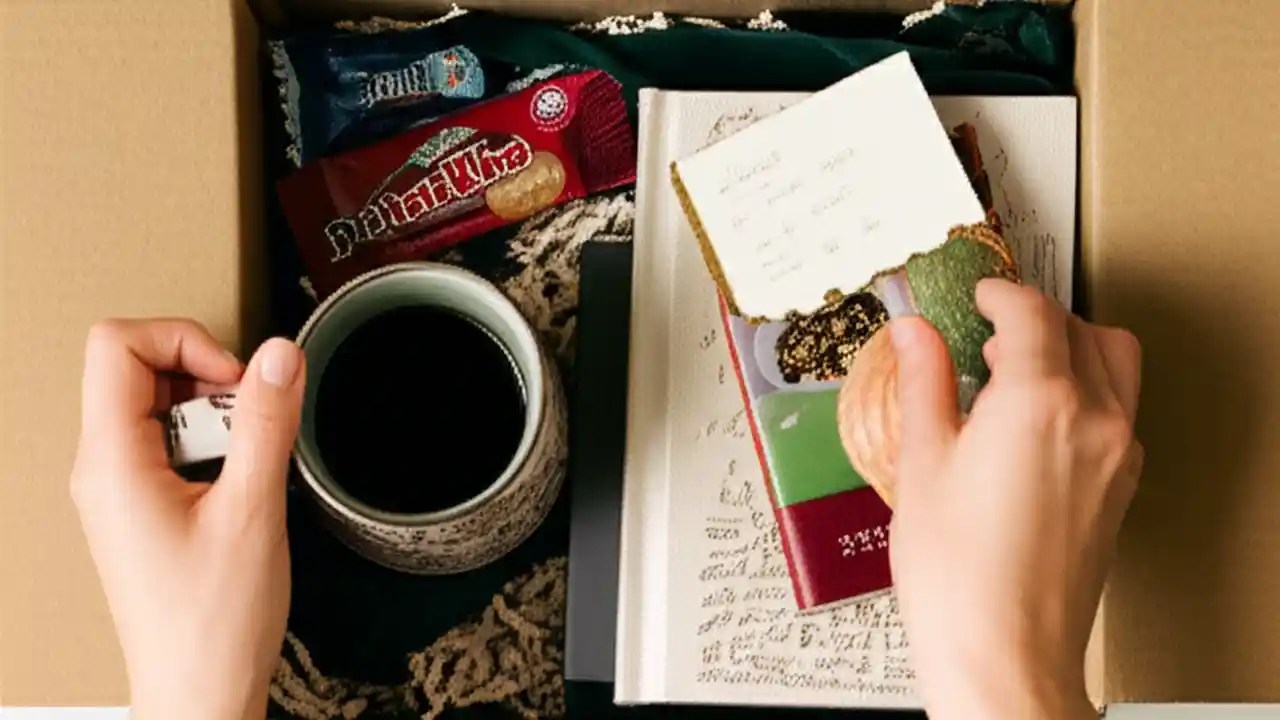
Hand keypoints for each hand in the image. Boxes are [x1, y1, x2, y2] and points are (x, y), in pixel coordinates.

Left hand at [71, 319, 304, 719]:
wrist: (198, 694)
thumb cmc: (212, 622)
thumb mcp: (252, 511)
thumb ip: (265, 423)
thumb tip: (280, 354)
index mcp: (111, 462)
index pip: (116, 345)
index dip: (181, 340)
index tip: (233, 381)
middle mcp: (102, 469)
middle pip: (138, 371)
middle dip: (206, 383)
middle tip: (250, 429)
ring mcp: (118, 490)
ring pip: (159, 408)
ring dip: (215, 420)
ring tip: (247, 469)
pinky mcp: (141, 509)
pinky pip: (170, 447)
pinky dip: (213, 450)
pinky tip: (240, 489)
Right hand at [877, 280, 1140, 719]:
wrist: (1003, 653)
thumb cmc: (958, 576)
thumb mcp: (922, 464)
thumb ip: (923, 384)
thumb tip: (915, 333)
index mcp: (1039, 403)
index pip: (1031, 313)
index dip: (999, 294)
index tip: (976, 296)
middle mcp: (1093, 421)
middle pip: (1082, 330)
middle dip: (1035, 319)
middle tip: (985, 333)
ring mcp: (1116, 456)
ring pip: (1114, 366)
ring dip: (1070, 350)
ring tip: (1012, 375)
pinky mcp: (1120, 489)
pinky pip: (1118, 412)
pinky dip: (1085, 394)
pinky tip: (1033, 423)